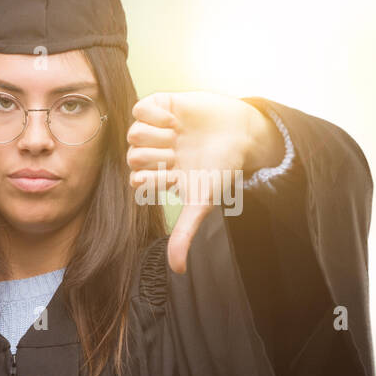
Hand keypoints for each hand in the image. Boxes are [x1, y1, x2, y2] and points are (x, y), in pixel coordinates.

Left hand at [127, 92, 280, 273]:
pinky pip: (139, 108)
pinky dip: (156, 115)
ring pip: (133, 134)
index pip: (135, 180)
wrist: (243, 133)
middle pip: (132, 157)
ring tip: (180, 135)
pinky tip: (175, 120)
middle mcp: (150, 152)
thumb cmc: (220, 169)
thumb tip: (177, 270)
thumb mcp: (202, 203)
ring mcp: (153, 129)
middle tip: (180, 153)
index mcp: (154, 175)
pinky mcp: (160, 105)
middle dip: (159, 157)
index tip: (179, 173)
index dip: (157, 178)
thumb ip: (185, 233)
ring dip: (159, 137)